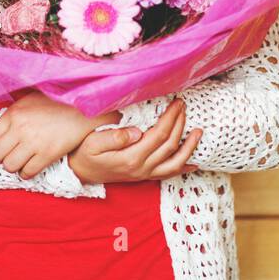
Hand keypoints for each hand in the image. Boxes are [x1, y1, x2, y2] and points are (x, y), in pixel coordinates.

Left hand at [0, 91, 121, 179]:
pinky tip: (30, 167)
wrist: (83, 108)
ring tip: (20, 161)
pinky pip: (28, 172)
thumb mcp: (30, 100)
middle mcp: (20, 128)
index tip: (4, 144)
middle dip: (1, 157)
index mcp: (14, 113)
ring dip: (13, 166)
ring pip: (9, 166)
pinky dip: (26, 173)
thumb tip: (2, 129)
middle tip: (9, 155)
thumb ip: (14, 113)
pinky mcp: (47, 154)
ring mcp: (33, 143)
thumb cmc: (58, 102)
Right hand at [67, 100, 201, 185]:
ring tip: (198, 132)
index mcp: (131, 157)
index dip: (170, 118)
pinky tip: (194, 161)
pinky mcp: (145, 176)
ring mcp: (145, 174)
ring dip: (189, 147)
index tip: (176, 103)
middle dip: (180, 124)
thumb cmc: (85, 154)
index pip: (159, 135)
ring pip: (175, 162)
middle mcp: (142, 168)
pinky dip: (184, 167)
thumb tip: (136, 131)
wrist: (80, 172)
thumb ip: (114, 137)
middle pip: (169, 145)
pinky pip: (169, 174)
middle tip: (183, 106)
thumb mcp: (92, 143)